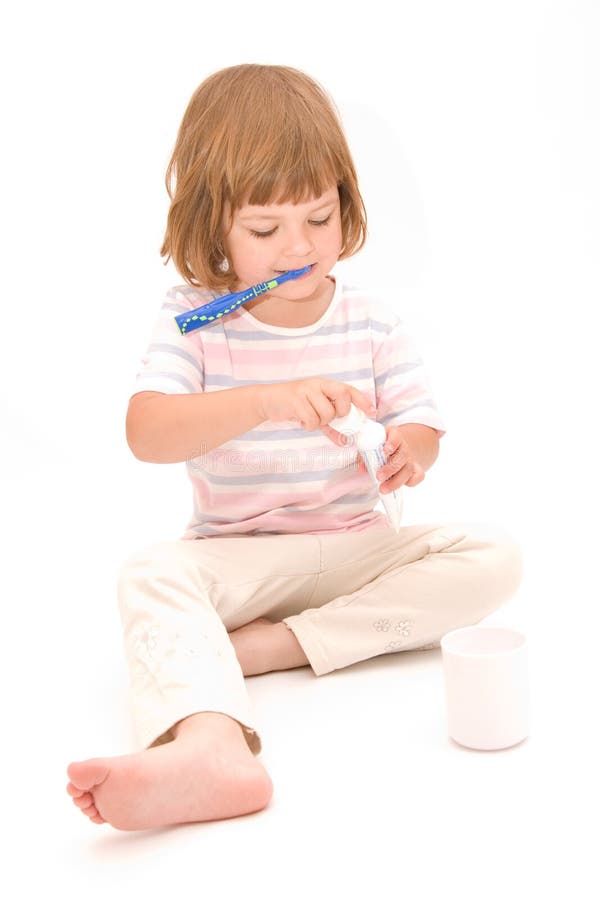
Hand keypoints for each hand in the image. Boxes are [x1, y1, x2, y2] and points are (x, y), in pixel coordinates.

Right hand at [257, 378, 375, 430]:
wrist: (268, 401)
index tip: (372, 412)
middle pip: (342, 396)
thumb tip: (345, 441)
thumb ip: (330, 427)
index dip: (362, 400)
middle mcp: (318, 384)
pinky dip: (308, 425)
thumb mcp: (314, 413)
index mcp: (325, 385)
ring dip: (319, 422)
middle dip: (340, 412)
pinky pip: (311, 419)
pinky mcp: (296, 399)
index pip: (349, 389)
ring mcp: (306, 390)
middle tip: (328, 418)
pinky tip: (300, 421)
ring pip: (327, 412)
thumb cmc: (294, 406)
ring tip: (309, 419)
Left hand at [364, 425, 424, 490]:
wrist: (398, 447)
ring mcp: (411, 458)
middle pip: (401, 456)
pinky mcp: (416, 469)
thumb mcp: (372, 445)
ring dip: (395, 481)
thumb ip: (365, 456)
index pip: (396, 436)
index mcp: (394, 435)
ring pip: (408, 469)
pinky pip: (418, 476)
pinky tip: (400, 486)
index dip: (392, 443)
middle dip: (390, 468)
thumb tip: (361, 468)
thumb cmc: (382, 446)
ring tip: (383, 489)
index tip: (385, 451)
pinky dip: (411, 482)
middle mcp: (404, 447)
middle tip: (378, 476)